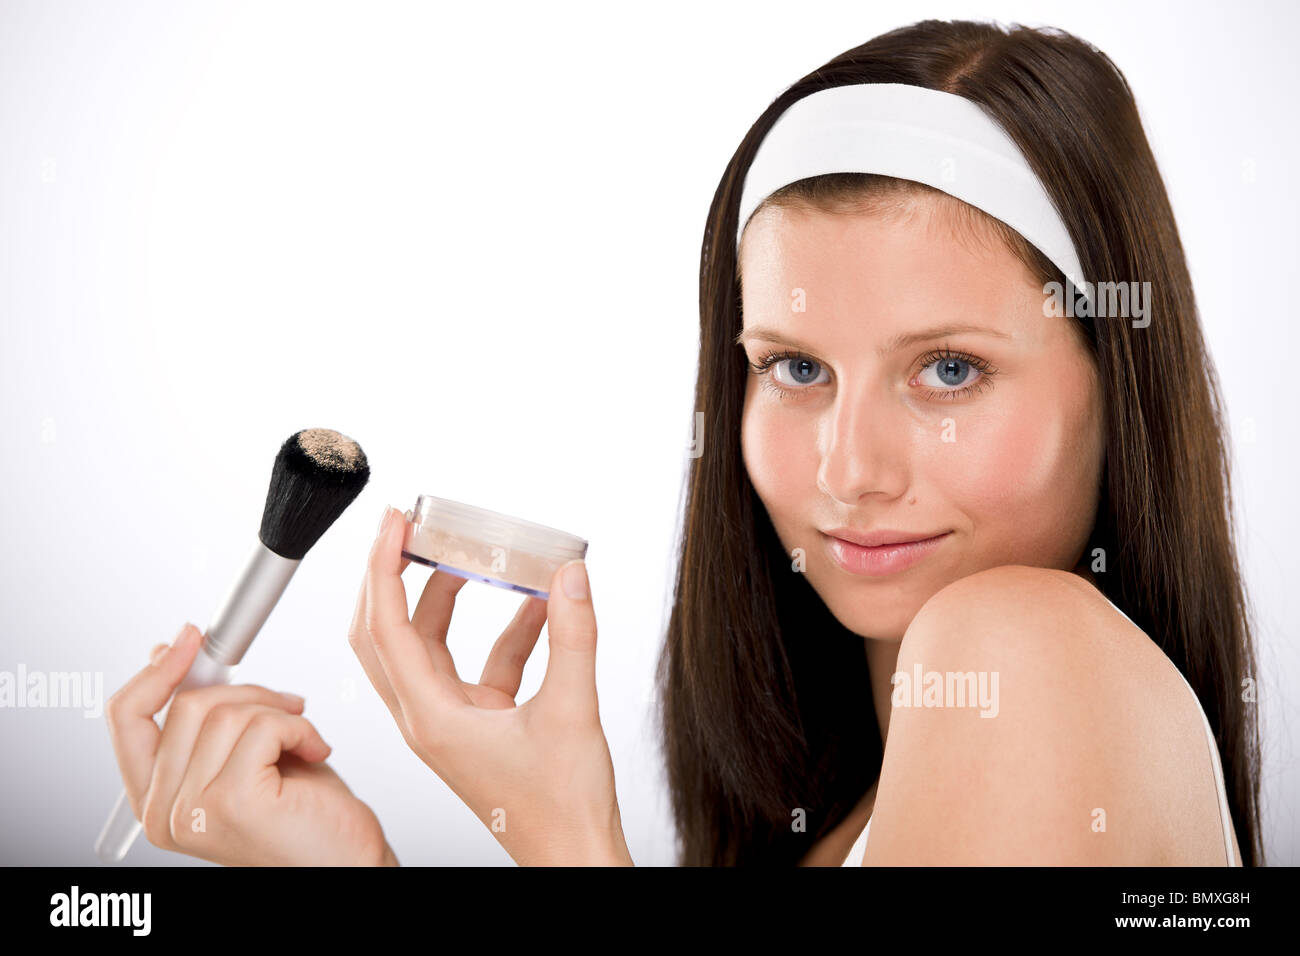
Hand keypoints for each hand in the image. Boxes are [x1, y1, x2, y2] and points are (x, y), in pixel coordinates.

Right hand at [105, 626, 396, 865]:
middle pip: (187, 704)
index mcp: (154, 797)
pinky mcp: (231, 802)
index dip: (157, 670)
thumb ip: (201, 715)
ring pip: (226, 712)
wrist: (345, 858)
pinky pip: (263, 726)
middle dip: (249, 692)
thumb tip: (166, 653)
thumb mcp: (239, 751)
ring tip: (303, 738)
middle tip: (289, 709)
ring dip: (280, 712)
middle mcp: (161, 811)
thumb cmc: (302, 810)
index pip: (125, 717)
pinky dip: (300, 727)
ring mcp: (192, 811)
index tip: (190, 637)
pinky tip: (316, 752)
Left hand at [349, 505, 632, 865]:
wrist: (574, 855)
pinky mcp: (480, 725)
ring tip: (465, 557)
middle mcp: (429, 718)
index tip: (393, 524)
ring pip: (427, 646)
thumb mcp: (572, 711)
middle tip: (406, 530)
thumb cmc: (560, 809)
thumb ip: (572, 637)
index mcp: (431, 719)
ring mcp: (452, 722)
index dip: (385, 568)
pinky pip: (477, 664)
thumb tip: (568, 579)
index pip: (387, 628)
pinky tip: (535, 608)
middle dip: (392, 577)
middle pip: (386, 634)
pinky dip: (500, 632)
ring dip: (443, 600)